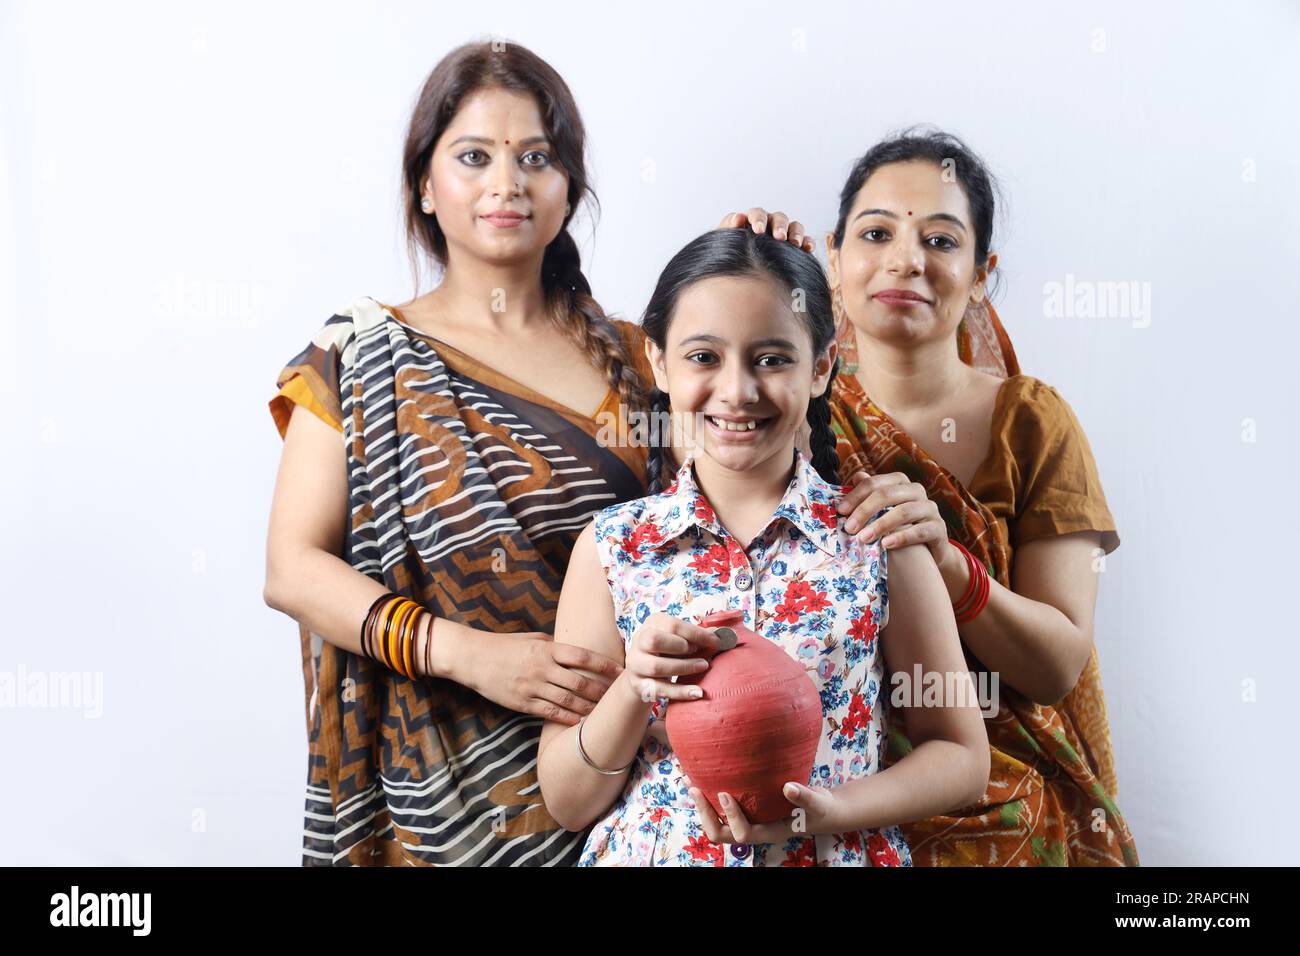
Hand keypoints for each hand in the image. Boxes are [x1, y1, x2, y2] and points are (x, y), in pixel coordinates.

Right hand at [448, 622, 623, 725]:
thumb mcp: (533, 638)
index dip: (605, 665)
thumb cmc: (505, 645)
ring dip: (588, 708)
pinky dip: (568, 718)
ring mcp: (532, 686)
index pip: (583, 657)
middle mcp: (542, 667)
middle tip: (618, 697)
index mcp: (547, 648)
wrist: (473, 658)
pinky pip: (550, 713)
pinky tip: (580, 723)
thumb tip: (579, 653)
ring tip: (604, 713)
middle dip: (602, 692)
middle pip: (580, 682)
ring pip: (568, 701)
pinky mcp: (522, 703)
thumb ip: (556, 646)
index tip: (621, 671)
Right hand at [623, 613, 723, 704]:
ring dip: (684, 667)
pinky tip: (697, 692)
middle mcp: (639, 641)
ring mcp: (636, 664)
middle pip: (654, 640)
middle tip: (698, 652)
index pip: (672, 625)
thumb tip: (721, 634)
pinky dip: (680, 692)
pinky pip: (659, 690)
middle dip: (680, 646)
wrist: (643, 673)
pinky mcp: (638, 685)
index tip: (715, 642)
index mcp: (652, 623)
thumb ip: (696, 636)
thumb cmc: (666, 651)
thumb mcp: (678, 638)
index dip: (696, 634)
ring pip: (656, 666)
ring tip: (703, 666)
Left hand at [688, 783, 842, 843]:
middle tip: (695, 789)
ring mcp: (750, 820)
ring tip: (689, 780)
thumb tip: (788, 787)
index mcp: (770, 832)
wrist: (823, 810)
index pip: (744, 833)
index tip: (724, 793)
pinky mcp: (748, 809)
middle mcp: (755, 829)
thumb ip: (805, 797)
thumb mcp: (818, 803)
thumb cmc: (822, 809)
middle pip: (722, 834)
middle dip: (705, 814)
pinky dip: (710, 792)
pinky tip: (703, 774)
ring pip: (718, 822)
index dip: (731, 816)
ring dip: (702, 805)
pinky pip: (724, 806)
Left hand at [718, 208, 814, 251]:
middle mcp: (770, 226)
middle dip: (779, 226)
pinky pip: (806, 240)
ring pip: (794, 226)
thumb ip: (727, 229)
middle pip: (778, 217)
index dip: (758, 219)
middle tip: (778, 237)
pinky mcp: (797, 247)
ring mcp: (785, 235)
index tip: (758, 230)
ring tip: (793, 243)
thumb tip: (738, 218)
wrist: (739, 280)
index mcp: (752, 222)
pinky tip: (807, 249)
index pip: (757, 214)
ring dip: (795, 232)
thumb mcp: (725, 243)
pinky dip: (808, 242)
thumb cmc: (731, 257)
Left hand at [837, 469, 954, 567]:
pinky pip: (920, 531)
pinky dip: (901, 537)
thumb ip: (870, 495)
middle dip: (864, 510)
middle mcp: (916, 491)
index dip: (856, 495)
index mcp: (900, 483)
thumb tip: (856, 476)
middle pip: (887, 494)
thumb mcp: (883, 511)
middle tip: (849, 527)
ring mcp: (930, 509)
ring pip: (904, 511)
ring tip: (863, 538)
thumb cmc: (900, 528)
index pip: (875, 483)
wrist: (929, 552)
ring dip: (880, 525)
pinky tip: (886, 544)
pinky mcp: (939, 528)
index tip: (840, 510)